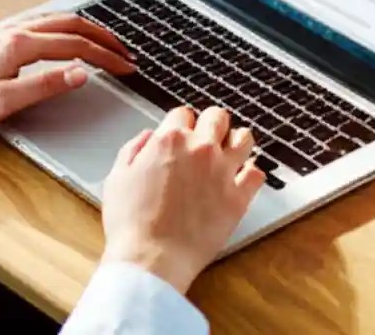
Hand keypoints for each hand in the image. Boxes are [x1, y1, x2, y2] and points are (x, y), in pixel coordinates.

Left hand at [0, 14, 134, 137]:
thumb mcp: (4, 103)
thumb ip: (45, 85)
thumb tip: (81, 73)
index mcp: (20, 46)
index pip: (75, 46)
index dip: (106, 57)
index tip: (127, 67)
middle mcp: (15, 32)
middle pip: (71, 25)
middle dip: (104, 36)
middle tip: (126, 52)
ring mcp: (7, 33)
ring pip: (58, 20)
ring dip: (87, 29)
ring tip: (106, 42)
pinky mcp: (0, 40)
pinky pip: (44, 23)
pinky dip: (67, 27)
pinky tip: (69, 36)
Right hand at [101, 106, 264, 293]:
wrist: (151, 260)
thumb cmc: (131, 225)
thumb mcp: (117, 178)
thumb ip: (133, 149)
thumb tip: (147, 137)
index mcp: (169, 141)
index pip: (183, 113)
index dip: (180, 124)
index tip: (182, 134)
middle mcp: (200, 150)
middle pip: (217, 117)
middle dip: (212, 124)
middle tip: (208, 138)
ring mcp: (223, 172)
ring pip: (244, 138)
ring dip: (236, 142)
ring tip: (230, 153)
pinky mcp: (238, 198)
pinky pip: (257, 174)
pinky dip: (251, 174)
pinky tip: (242, 180)